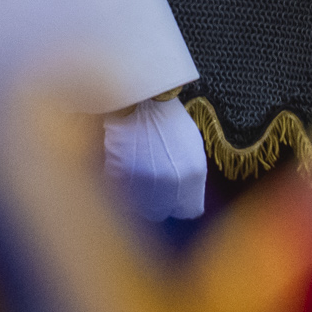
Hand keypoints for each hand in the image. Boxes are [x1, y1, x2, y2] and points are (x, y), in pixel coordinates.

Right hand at [104, 95, 207, 221]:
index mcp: (193, 175)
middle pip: (160, 212)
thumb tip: (181, 196)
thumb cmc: (166, 119)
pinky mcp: (120, 177)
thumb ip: (189, 174)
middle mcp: (172, 184)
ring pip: (137, 206)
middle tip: (146, 186)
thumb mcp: (190, 146)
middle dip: (153, 203)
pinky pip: (118, 192)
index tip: (170, 200)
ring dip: (134, 196)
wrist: (138, 98)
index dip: (178, 205)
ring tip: (131, 175)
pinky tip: (119, 165)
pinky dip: (117, 183)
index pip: (189, 210)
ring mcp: (144, 182)